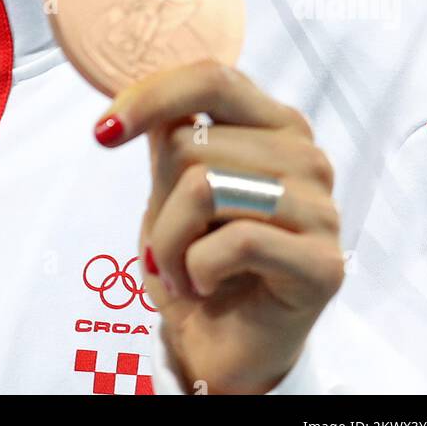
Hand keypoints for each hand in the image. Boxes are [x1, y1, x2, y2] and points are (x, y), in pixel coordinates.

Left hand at [93, 59, 345, 394]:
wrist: (225, 347)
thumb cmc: (201, 260)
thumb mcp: (174, 187)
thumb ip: (172, 134)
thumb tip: (141, 93)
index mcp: (277, 123)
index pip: (212, 78)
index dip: (150, 97)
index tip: (103, 133)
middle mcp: (307, 156)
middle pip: (192, 143)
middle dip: (158, 199)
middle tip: (169, 243)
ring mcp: (321, 209)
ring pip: (205, 189)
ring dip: (170, 241)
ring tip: (182, 269)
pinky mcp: (323, 264)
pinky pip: (235, 242)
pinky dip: (197, 269)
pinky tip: (204, 285)